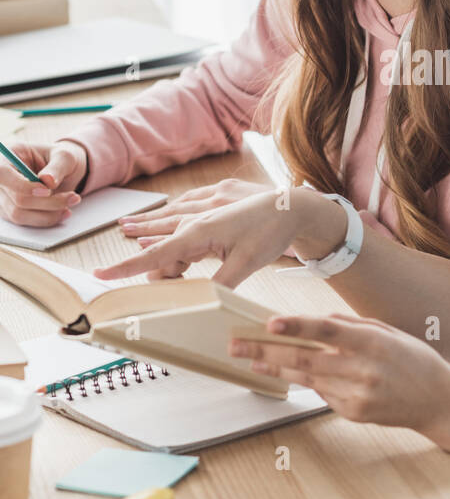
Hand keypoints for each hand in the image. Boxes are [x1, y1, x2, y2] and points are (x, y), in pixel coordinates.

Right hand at [0, 141, 86, 225]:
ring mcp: (3, 197)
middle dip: (47, 202)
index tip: (47, 191)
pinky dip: (47, 219)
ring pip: (19, 214)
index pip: (2, 173)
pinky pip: (25, 222)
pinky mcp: (10, 212)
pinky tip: (63, 211)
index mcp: (9, 155)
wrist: (63, 171)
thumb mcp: (65, 156)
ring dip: (48, 214)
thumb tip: (47, 181)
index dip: (22, 186)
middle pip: (16, 198)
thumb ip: (57, 166)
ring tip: (71, 202)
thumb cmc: (61, 159)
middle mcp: (2, 178)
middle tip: (73, 197)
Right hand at [94, 187, 308, 285]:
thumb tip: (199, 304)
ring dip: (151, 225)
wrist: (297, 205)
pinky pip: (189, 203)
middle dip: (145, 253)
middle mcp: (199, 214)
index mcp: (201, 231)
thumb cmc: (272, 233)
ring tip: (127, 227)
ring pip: (172, 217)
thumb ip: (218, 285)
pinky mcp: (220, 194)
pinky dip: (175, 211)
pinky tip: (169, 210)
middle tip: (124, 268)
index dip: (128, 266)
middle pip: (163, 238)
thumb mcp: (246, 265)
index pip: (157, 253)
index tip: (102, 275)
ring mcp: (209, 201)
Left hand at [229, 312, 449, 435]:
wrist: (439, 401)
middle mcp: (363, 369)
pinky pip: (322, 394)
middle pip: (305, 358)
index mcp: (373, 343)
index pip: (327, 331)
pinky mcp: (353, 413)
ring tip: (249, 361)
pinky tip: (289, 375)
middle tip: (236, 345)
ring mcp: (357, 395)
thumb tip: (316, 321)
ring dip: (274, 369)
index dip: (297, 326)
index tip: (270, 323)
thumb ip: (352, 325)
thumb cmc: (414, 359)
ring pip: (306, 379)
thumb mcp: (388, 332)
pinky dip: (306, 383)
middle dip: (266, 351)